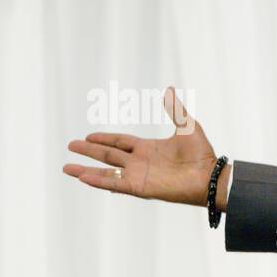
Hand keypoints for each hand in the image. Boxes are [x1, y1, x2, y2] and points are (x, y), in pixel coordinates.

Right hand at [62, 87, 227, 209]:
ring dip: (86, 170)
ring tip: (67, 168)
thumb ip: (175, 110)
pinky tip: (82, 177)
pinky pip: (115, 184)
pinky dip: (98, 181)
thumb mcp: (187, 127)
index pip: (120, 142)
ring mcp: (139, 176)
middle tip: (71, 145)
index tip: (89, 135)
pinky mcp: (141, 187)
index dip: (105, 138)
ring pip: (106, 172)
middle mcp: (140, 163)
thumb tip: (169, 89)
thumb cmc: (202, 154)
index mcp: (148, 148)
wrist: (209, 176)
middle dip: (89, 151)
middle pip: (108, 156)